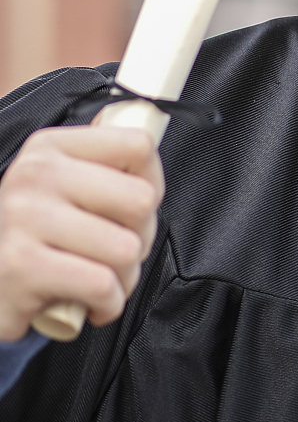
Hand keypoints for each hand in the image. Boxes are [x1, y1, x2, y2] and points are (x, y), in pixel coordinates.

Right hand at [0, 126, 163, 340]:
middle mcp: (33, 176)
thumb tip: (143, 117)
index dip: (152, 183)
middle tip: (117, 252)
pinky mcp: (21, 267)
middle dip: (142, 237)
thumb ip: (100, 158)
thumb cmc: (35, 236)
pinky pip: (102, 285)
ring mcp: (23, 219)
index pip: (138, 146)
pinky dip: (109, 304)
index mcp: (50, 148)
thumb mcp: (60, 186)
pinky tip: (91, 304)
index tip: (132, 208)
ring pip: (127, 248)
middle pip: (141, 200)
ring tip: (102, 279)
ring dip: (126, 276)